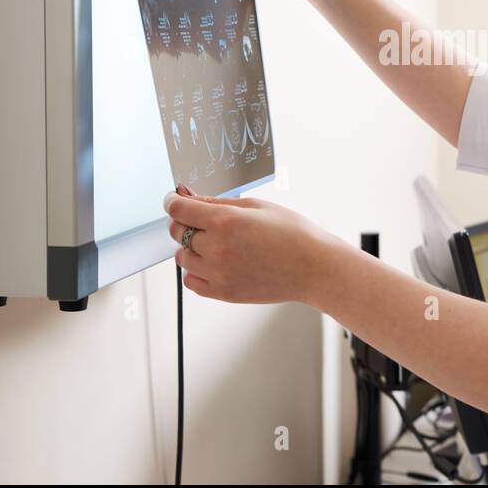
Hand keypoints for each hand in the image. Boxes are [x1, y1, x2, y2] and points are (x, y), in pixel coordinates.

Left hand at [163, 188, 336, 304]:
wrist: (314, 267)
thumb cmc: (293, 233)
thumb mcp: (256, 206)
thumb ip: (216, 201)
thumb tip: (187, 195)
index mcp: (225, 222)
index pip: (178, 210)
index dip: (173, 201)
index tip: (175, 200)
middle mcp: (217, 248)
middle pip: (176, 232)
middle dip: (184, 222)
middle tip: (201, 220)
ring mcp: (218, 273)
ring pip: (182, 257)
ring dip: (191, 247)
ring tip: (215, 243)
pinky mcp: (223, 292)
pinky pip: (191, 281)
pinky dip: (196, 271)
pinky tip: (214, 262)